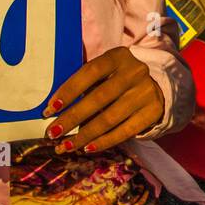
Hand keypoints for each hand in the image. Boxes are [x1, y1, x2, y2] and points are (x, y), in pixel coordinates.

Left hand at [41, 47, 163, 153]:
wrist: (154, 86)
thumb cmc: (116, 80)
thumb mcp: (104, 73)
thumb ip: (84, 85)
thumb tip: (54, 110)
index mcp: (118, 56)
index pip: (90, 72)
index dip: (68, 91)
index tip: (49, 109)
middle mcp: (135, 71)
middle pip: (99, 98)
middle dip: (72, 118)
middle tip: (52, 133)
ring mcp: (146, 91)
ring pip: (110, 118)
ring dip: (84, 135)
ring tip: (65, 145)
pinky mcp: (153, 111)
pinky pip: (124, 131)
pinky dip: (103, 142)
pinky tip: (87, 147)